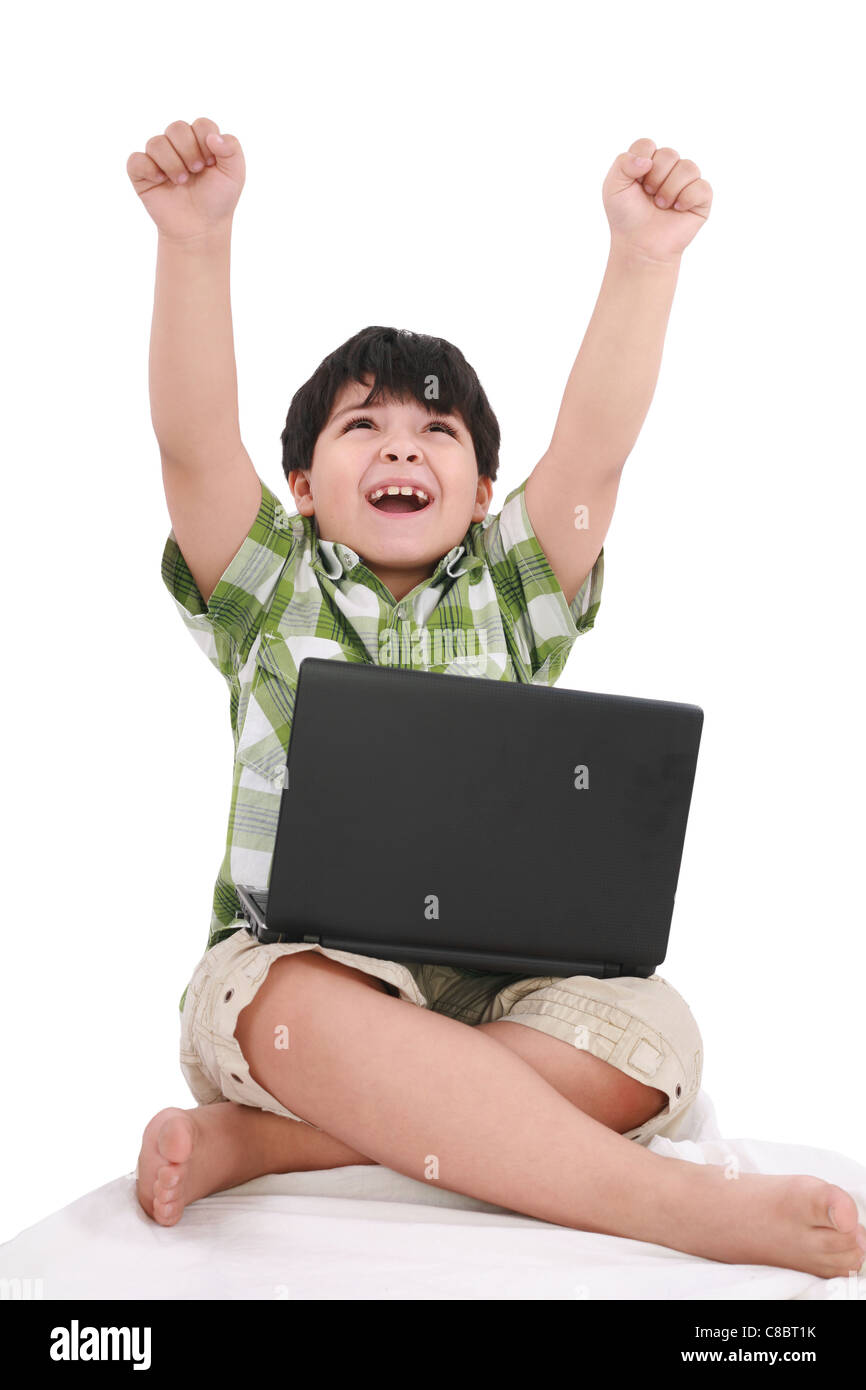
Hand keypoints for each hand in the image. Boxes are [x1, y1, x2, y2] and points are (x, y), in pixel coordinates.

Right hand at [126, 117, 245, 241]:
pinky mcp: (142, 173)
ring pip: (156, 143)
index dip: (206, 142)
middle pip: (177, 128)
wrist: (201, 228)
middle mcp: (178, 146)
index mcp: (200, 141)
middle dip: (189, 151)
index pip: (201, 124)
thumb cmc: (217, 200)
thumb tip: (212, 137)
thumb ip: (232, 149)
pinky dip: (148, 169)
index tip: (211, 164)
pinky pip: (135, 160)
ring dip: (172, 163)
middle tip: (197, 171)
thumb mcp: (235, 175)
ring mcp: (158, 158)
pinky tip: (160, 181)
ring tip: (181, 182)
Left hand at [602, 139, 711, 264]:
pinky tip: (677, 209)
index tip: (635, 184)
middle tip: (649, 196)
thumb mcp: (613, 187)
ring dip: (670, 190)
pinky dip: (687, 199)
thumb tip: (648, 160)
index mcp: (648, 161)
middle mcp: (669, 168)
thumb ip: (622, 163)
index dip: (640, 164)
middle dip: (655, 178)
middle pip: (669, 154)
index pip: (647, 145)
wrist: (639, 245)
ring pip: (688, 167)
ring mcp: (686, 182)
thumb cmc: (626, 217)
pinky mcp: (700, 198)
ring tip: (662, 205)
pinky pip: (702, 187)